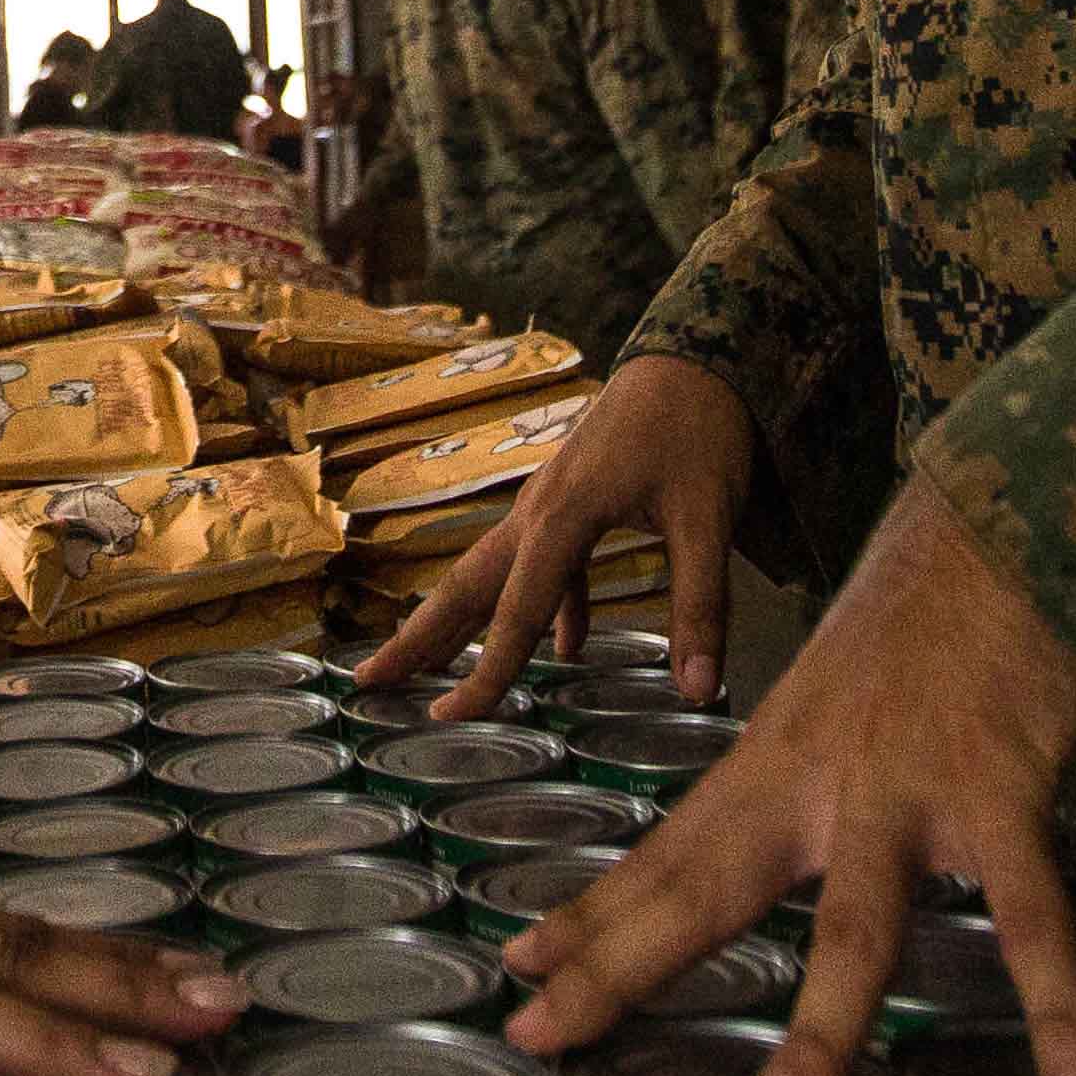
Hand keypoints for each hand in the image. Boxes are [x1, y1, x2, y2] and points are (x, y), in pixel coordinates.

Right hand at [364, 352, 751, 714]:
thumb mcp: (708, 517)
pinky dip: (538, 608)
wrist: (695, 356)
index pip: (515, 613)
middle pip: (465, 585)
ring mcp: (548, 502)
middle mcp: (538, 509)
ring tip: (424, 667)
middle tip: (366, 682)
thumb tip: (700, 687)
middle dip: (416, 638)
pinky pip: (539, 564)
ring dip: (456, 622)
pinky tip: (564, 647)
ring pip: (490, 573)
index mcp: (561, 515)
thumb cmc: (699, 427)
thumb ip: (701, 605)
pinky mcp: (572, 499)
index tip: (447, 719)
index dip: (484, 673)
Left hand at [496, 473, 1075, 1075]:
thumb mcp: (832, 698)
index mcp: (773, 763)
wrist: (1006, 518)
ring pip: (855, 926)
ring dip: (818, 1029)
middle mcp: (819, 782)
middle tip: (542, 1034)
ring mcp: (907, 789)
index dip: (592, 918)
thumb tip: (787, 833)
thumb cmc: (925, 619)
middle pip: (706, 889)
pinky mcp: (1002, 791)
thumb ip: (803, 774)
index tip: (522, 972)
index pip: (665, 856)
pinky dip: (1062, 1015)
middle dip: (620, 968)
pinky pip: (1037, 919)